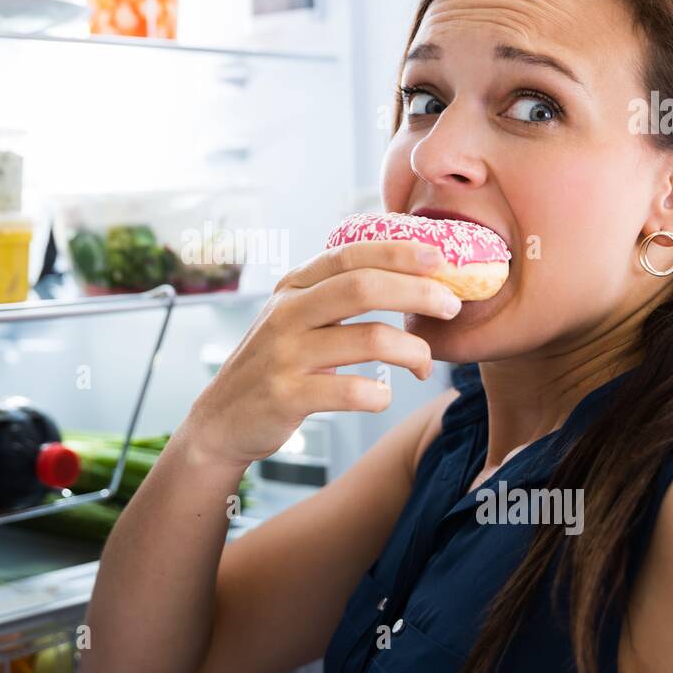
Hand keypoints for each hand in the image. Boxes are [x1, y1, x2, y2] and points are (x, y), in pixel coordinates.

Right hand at [176, 240, 461, 467]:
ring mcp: (284, 355)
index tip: (441, 258)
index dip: (399, 252)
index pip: (350, 255)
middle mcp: (286, 313)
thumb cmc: (276, 365)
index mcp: (292, 287)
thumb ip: (335, 294)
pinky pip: (351, 391)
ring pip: (368, 340)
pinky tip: (383, 396)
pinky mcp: (286, 396)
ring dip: (411, 351)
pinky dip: (379, 395)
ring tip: (424, 365)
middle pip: (363, 288)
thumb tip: (412, 276)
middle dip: (418, 293)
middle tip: (451, 307)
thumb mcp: (294, 317)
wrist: (221, 420)